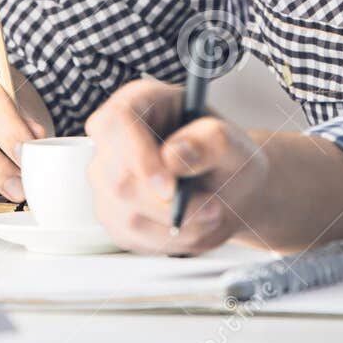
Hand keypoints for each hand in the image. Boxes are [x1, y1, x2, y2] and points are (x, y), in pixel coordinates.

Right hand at [84, 78, 269, 255]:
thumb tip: (174, 154)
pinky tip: (193, 226)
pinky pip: (130, 236)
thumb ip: (210, 141)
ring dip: (176, 225)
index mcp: (141, 102)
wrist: (230, 188)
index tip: (169, 187)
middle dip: (169, 205)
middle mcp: (115, 139)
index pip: (117, 122)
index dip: (138, 156)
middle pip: (118, 179)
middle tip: (213, 207)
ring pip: (124, 214)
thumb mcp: (234, 143)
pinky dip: (169, 240)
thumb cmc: (228, 158)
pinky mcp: (112, 212)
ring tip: (211, 214)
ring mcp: (107, 177)